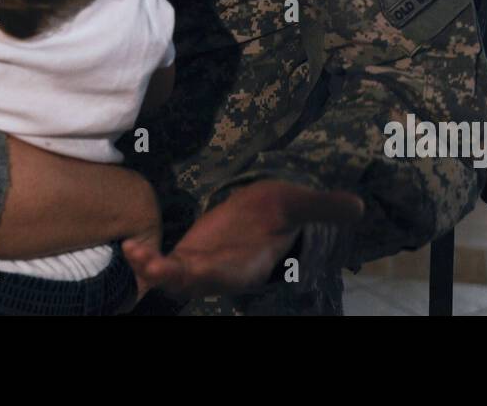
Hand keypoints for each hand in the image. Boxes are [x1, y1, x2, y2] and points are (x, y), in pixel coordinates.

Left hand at [121, 180, 364, 302]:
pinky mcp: (187, 253)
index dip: (202, 274)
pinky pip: (163, 262)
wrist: (265, 214)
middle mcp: (219, 272)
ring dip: (150, 268)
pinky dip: (146, 257)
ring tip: (131, 250)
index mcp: (245, 266)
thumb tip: (357, 205)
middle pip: (189, 282)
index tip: (180, 269)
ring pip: (171, 277)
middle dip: (167, 276)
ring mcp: (200, 265)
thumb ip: (322, 208)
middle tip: (145, 263)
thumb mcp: (300, 205)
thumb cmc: (282, 212)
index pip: (222, 275)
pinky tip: (129, 243)